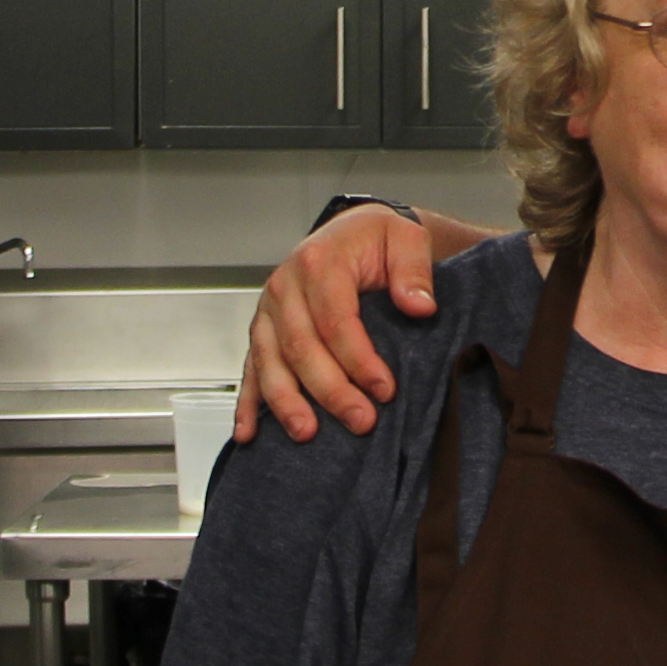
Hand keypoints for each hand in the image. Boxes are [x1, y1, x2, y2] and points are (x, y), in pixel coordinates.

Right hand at [235, 206, 446, 441]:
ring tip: (307, 433)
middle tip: (361, 421)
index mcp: (318, 263)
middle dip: (330, 390)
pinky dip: (248, 403)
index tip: (384, 390)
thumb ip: (414, 270)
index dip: (358, 360)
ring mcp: (269, 311)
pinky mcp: (263, 331)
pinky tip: (249, 433)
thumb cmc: (378, 240)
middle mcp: (284, 287)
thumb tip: (419, 306)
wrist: (351, 231)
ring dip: (287, 402)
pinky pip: (251, 368)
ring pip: (271, 362)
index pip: (335, 321)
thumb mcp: (406, 239)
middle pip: (301, 347)